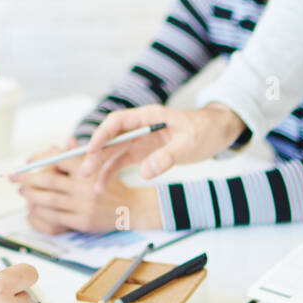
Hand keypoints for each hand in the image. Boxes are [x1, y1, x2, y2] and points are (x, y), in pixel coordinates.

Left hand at [12, 159, 160, 233]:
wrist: (133, 208)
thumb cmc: (112, 185)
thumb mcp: (102, 165)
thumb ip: (80, 156)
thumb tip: (62, 144)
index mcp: (89, 169)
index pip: (58, 160)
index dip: (40, 160)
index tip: (26, 161)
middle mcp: (85, 186)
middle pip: (49, 180)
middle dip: (27, 178)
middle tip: (14, 176)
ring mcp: (84, 205)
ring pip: (49, 199)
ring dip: (32, 195)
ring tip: (22, 190)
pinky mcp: (83, 222)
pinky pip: (56, 217)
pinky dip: (42, 212)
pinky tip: (34, 207)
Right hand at [78, 103, 245, 190]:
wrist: (219, 131)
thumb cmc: (206, 130)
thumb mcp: (190, 143)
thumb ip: (167, 157)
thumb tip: (145, 172)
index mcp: (149, 116)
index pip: (118, 121)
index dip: (102, 134)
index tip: (90, 150)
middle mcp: (141, 126)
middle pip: (112, 138)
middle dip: (96, 154)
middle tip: (84, 172)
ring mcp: (141, 139)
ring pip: (114, 151)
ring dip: (101, 166)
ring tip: (91, 184)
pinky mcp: (145, 152)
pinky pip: (124, 161)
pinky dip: (112, 172)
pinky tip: (103, 185)